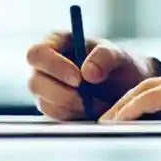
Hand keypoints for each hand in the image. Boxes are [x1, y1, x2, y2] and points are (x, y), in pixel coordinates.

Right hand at [25, 32, 155, 119]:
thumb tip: (87, 72)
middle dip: (62, 93)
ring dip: (72, 106)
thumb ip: (105, 57)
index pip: (37, 53)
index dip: (53, 66)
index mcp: (55, 43)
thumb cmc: (119, 67)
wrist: (126, 91)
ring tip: (95, 102)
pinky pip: (55, 117)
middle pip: (34, 82)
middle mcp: (44, 66)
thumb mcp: (119, 56)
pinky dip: (74, 116)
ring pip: (44, 102)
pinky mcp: (52, 108)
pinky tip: (90, 110)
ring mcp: (45, 89)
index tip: (78, 78)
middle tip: (86, 97)